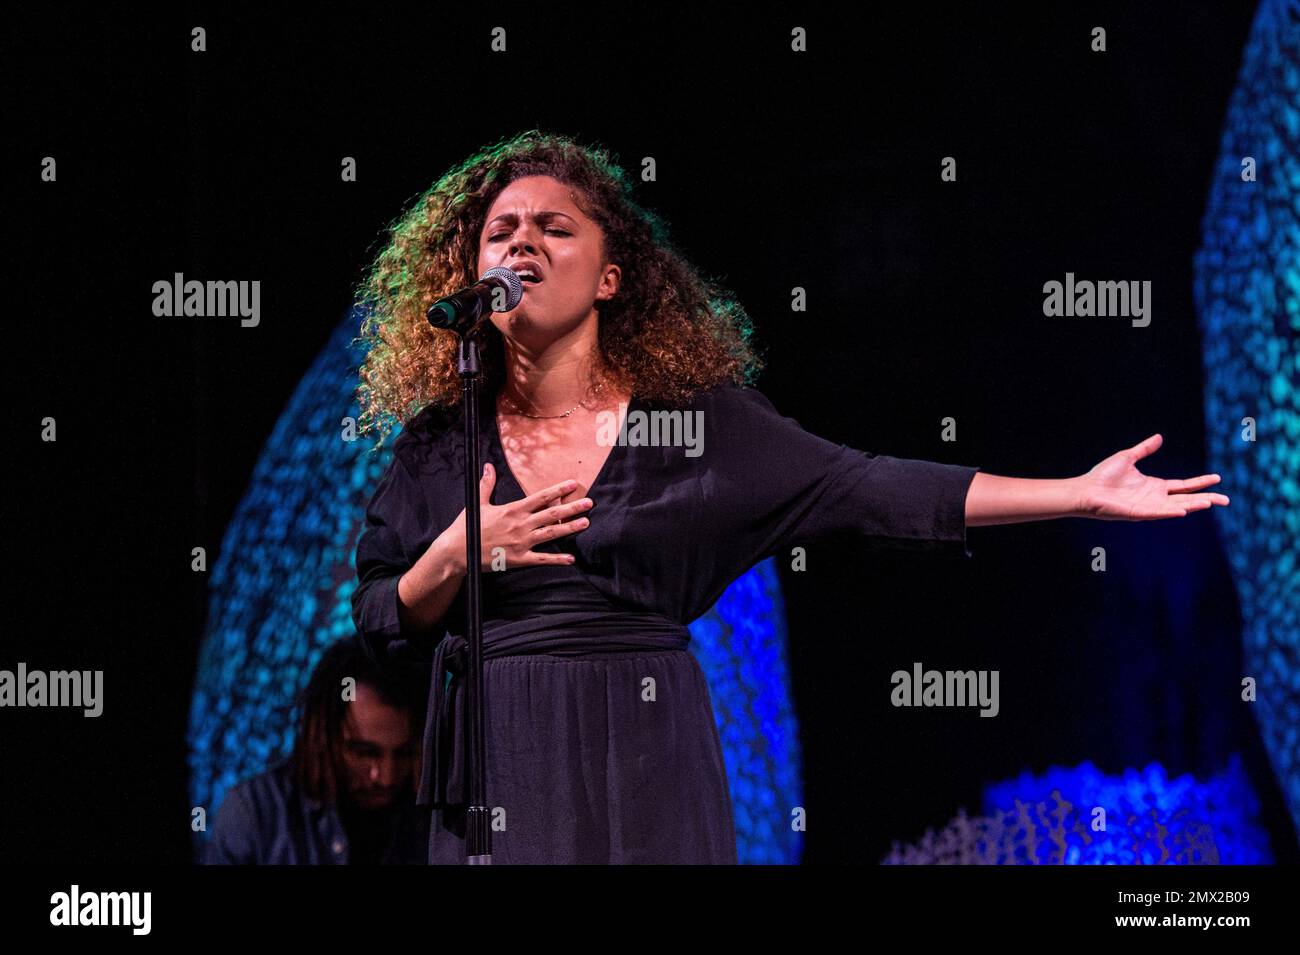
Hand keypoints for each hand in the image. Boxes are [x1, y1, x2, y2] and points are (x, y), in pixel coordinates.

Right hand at [447, 462, 593, 569]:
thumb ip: (487, 484)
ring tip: (586, 523)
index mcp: (513, 510)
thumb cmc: (468, 527)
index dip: (558, 489)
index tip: (573, 483)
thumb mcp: (478, 503)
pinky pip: (542, 559)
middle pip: (551, 514)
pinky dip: (557, 559)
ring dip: (569, 528)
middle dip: (572, 507)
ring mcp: (521, 542)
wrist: (457, 551)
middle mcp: (520, 525)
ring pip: (551, 534)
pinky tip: (571, 559)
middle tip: (590, 503)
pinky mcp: (519, 559)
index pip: (540, 497)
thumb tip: (489, 466)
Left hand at [1075, 434, 1229, 520]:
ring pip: (1176, 507)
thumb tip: (1160, 437)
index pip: (1183, 486)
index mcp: (1154, 486)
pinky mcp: (1138, 513)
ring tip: (1211, 503)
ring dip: (1194, 506)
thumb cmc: (1103, 476)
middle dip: (1206, 499)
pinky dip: (1171, 511)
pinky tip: (1184, 510)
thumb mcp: (1127, 457)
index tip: (1217, 478)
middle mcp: (1154, 498)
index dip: (1200, 483)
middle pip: (1186, 499)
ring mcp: (1148, 506)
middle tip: (1226, 500)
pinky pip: (1158, 513)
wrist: (1085, 489)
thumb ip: (1144, 449)